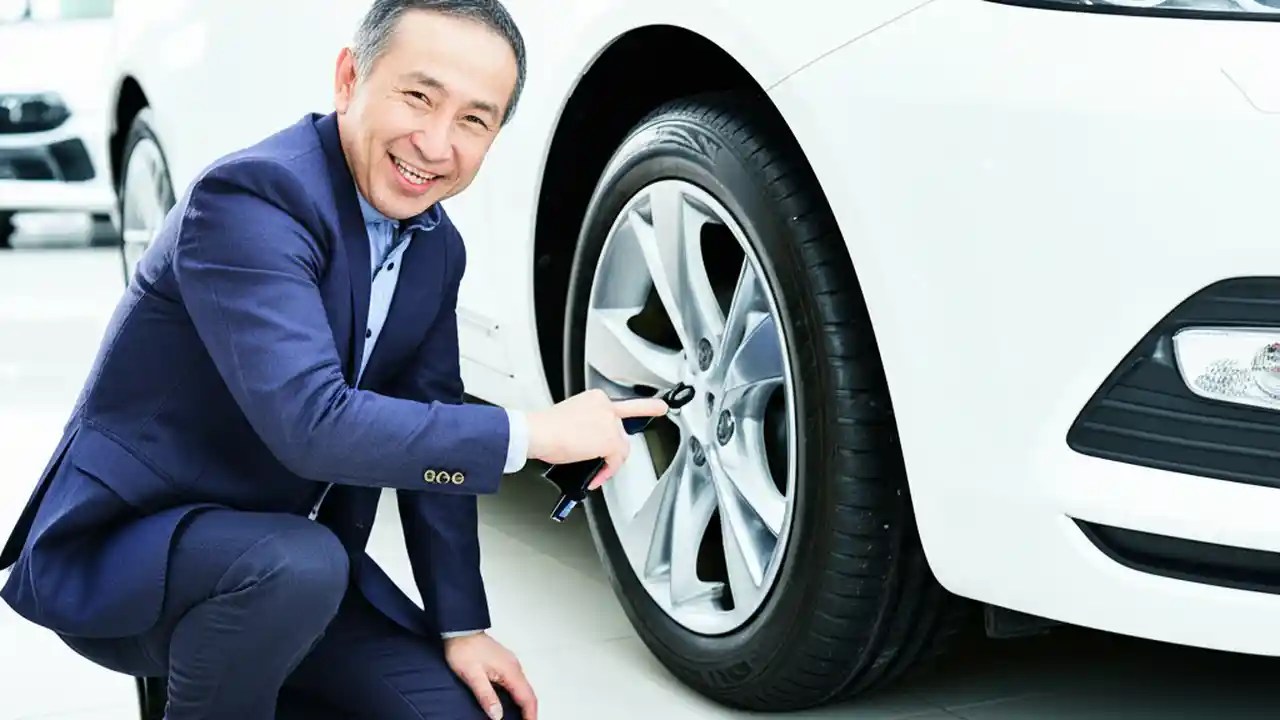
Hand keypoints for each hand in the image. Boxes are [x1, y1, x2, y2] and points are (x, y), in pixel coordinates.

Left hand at [444, 632, 535, 719]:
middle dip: (530, 711)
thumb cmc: (464, 649)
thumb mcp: (473, 676)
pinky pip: (517, 682)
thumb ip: (486, 696)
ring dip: (524, 704)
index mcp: (510, 670)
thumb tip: (497, 714)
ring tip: (520, 717)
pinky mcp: (504, 663)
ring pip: (524, 688)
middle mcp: (514, 666)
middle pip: (529, 694)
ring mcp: (510, 663)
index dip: (530, 714)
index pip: (527, 697)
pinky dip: (518, 695)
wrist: (460, 630)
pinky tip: (511, 701)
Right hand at [526, 389, 668, 488]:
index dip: (645, 408)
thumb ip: (589, 424)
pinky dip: (607, 472)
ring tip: (595, 471)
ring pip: (621, 447)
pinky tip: (596, 476)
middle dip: (613, 450)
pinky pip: (616, 460)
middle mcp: (605, 406)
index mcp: (596, 398)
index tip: (661, 407)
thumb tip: (591, 442)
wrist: (537, 432)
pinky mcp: (610, 439)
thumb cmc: (545, 428)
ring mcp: (609, 422)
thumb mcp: (571, 417)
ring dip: (610, 463)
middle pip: (621, 432)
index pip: (622, 407)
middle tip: (603, 464)